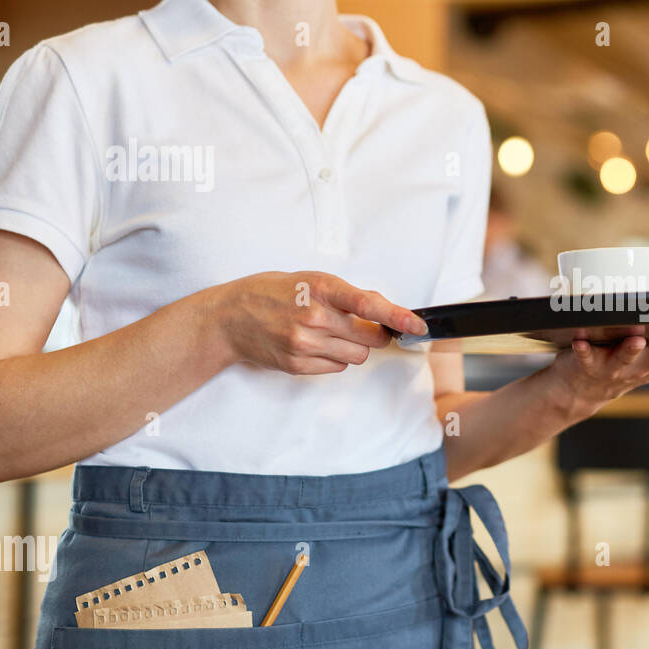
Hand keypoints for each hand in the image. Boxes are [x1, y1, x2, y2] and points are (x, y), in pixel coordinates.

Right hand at [208, 271, 427, 374]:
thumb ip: (347, 294)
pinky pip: (337, 368)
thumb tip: (384, 309)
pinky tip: (316, 344)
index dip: (398, 317)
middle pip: (371, 338)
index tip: (418, 325)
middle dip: (374, 333)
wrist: (231, 316)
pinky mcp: (297, 365)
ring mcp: (304, 344)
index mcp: (320, 288)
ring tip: (331, 333)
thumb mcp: (311, 279)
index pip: (369, 304)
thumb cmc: (274, 293)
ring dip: (354, 347)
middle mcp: (314, 317)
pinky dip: (335, 358)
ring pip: (357, 357)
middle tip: (361, 326)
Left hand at [546, 332, 648, 414]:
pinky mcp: (588, 366)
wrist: (579, 394)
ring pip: (629, 359)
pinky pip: (585, 358)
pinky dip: (584, 352)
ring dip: (634, 351)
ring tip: (639, 340)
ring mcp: (617, 368)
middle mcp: (646, 367)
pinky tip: (582, 343)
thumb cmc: (630, 366)